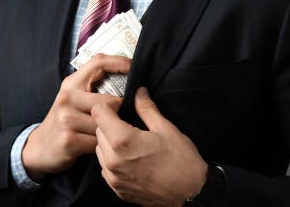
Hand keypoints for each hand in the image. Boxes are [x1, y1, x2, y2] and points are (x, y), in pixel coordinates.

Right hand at [22, 54, 130, 179]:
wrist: (40, 147)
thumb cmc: (65, 120)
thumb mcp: (73, 97)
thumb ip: (93, 86)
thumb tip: (125, 77)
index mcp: (71, 83)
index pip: (98, 62)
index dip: (119, 62)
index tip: (134, 68)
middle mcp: (67, 97)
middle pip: (109, 101)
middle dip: (119, 113)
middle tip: (122, 120)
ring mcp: (67, 119)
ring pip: (105, 124)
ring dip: (110, 133)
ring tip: (106, 135)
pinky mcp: (69, 140)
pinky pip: (99, 143)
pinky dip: (102, 146)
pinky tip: (97, 146)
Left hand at [92, 87, 207, 205]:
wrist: (191, 196)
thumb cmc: (183, 164)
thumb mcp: (166, 129)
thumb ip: (147, 108)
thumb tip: (139, 93)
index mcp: (123, 141)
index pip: (98, 112)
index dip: (109, 105)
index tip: (120, 107)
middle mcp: (113, 160)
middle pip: (98, 130)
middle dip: (110, 123)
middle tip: (130, 124)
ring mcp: (114, 177)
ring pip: (99, 148)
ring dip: (109, 142)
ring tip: (132, 143)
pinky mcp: (117, 189)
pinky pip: (105, 167)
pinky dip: (113, 159)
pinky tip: (131, 158)